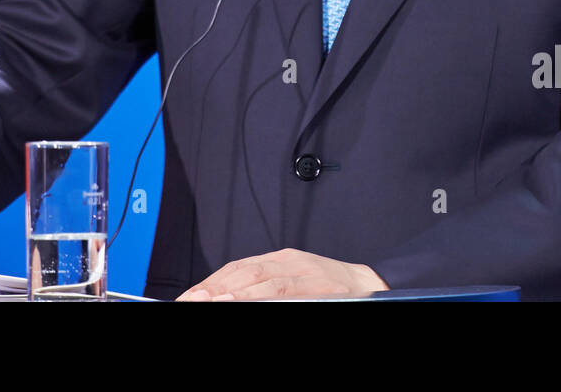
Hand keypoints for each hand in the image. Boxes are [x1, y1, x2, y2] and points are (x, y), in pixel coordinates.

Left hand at [176, 248, 387, 300]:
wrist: (371, 286)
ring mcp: (302, 270)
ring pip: (258, 278)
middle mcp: (288, 260)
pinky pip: (280, 289)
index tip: (189, 297)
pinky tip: (238, 301)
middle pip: (241, 271)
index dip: (210, 282)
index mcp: (280, 259)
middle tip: (189, 300)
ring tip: (207, 301)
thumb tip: (228, 297)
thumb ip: (266, 289)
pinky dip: (256, 295)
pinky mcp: (315, 282)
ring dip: (229, 292)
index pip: (236, 268)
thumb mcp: (296, 284)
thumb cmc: (332, 291)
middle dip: (212, 287)